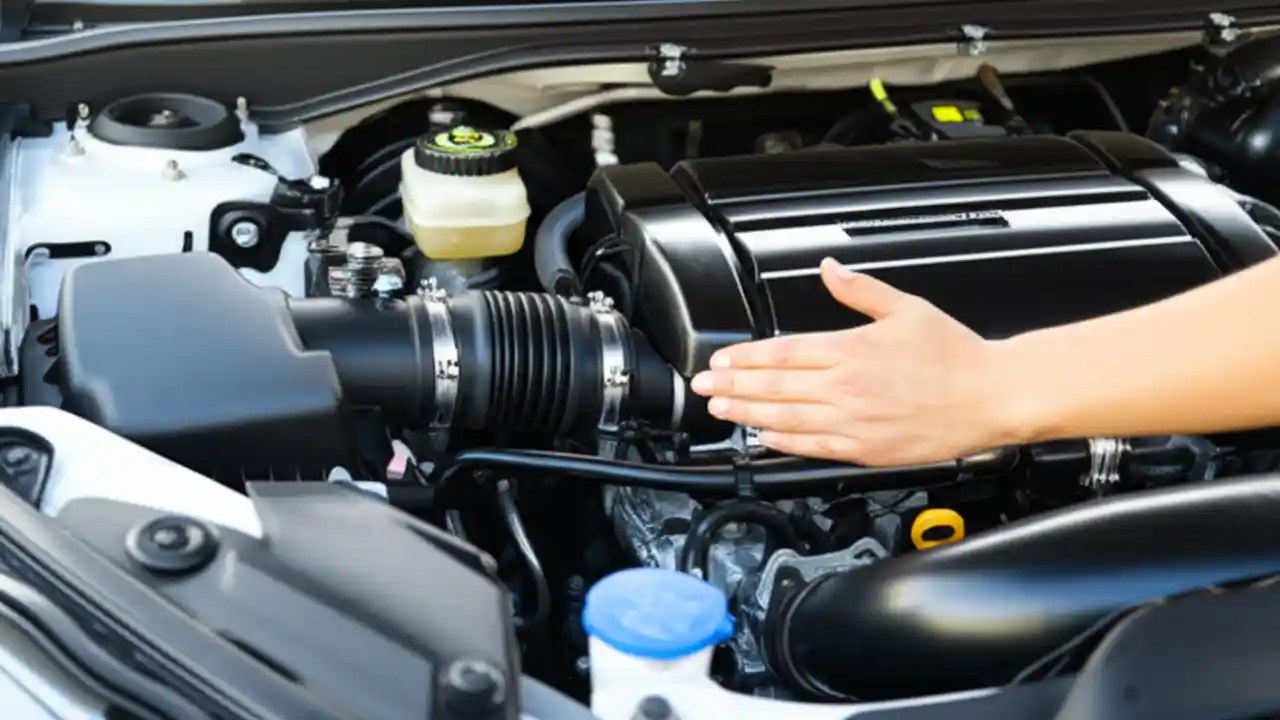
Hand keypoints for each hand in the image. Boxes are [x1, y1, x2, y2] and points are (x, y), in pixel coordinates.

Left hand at [690, 258, 1020, 465]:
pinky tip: (762, 436)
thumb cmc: (956, 355)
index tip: (721, 360)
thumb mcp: (906, 308)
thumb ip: (860, 291)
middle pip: (776, 386)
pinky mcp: (866, 449)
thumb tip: (829, 269)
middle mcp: (847, 387)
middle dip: (734, 385)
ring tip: (721, 409)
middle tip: (704, 387)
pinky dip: (783, 442)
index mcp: (853, 350)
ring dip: (748, 413)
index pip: (784, 352)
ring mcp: (854, 422)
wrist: (992, 397)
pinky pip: (814, 447)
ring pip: (786, 418)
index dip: (746, 358)